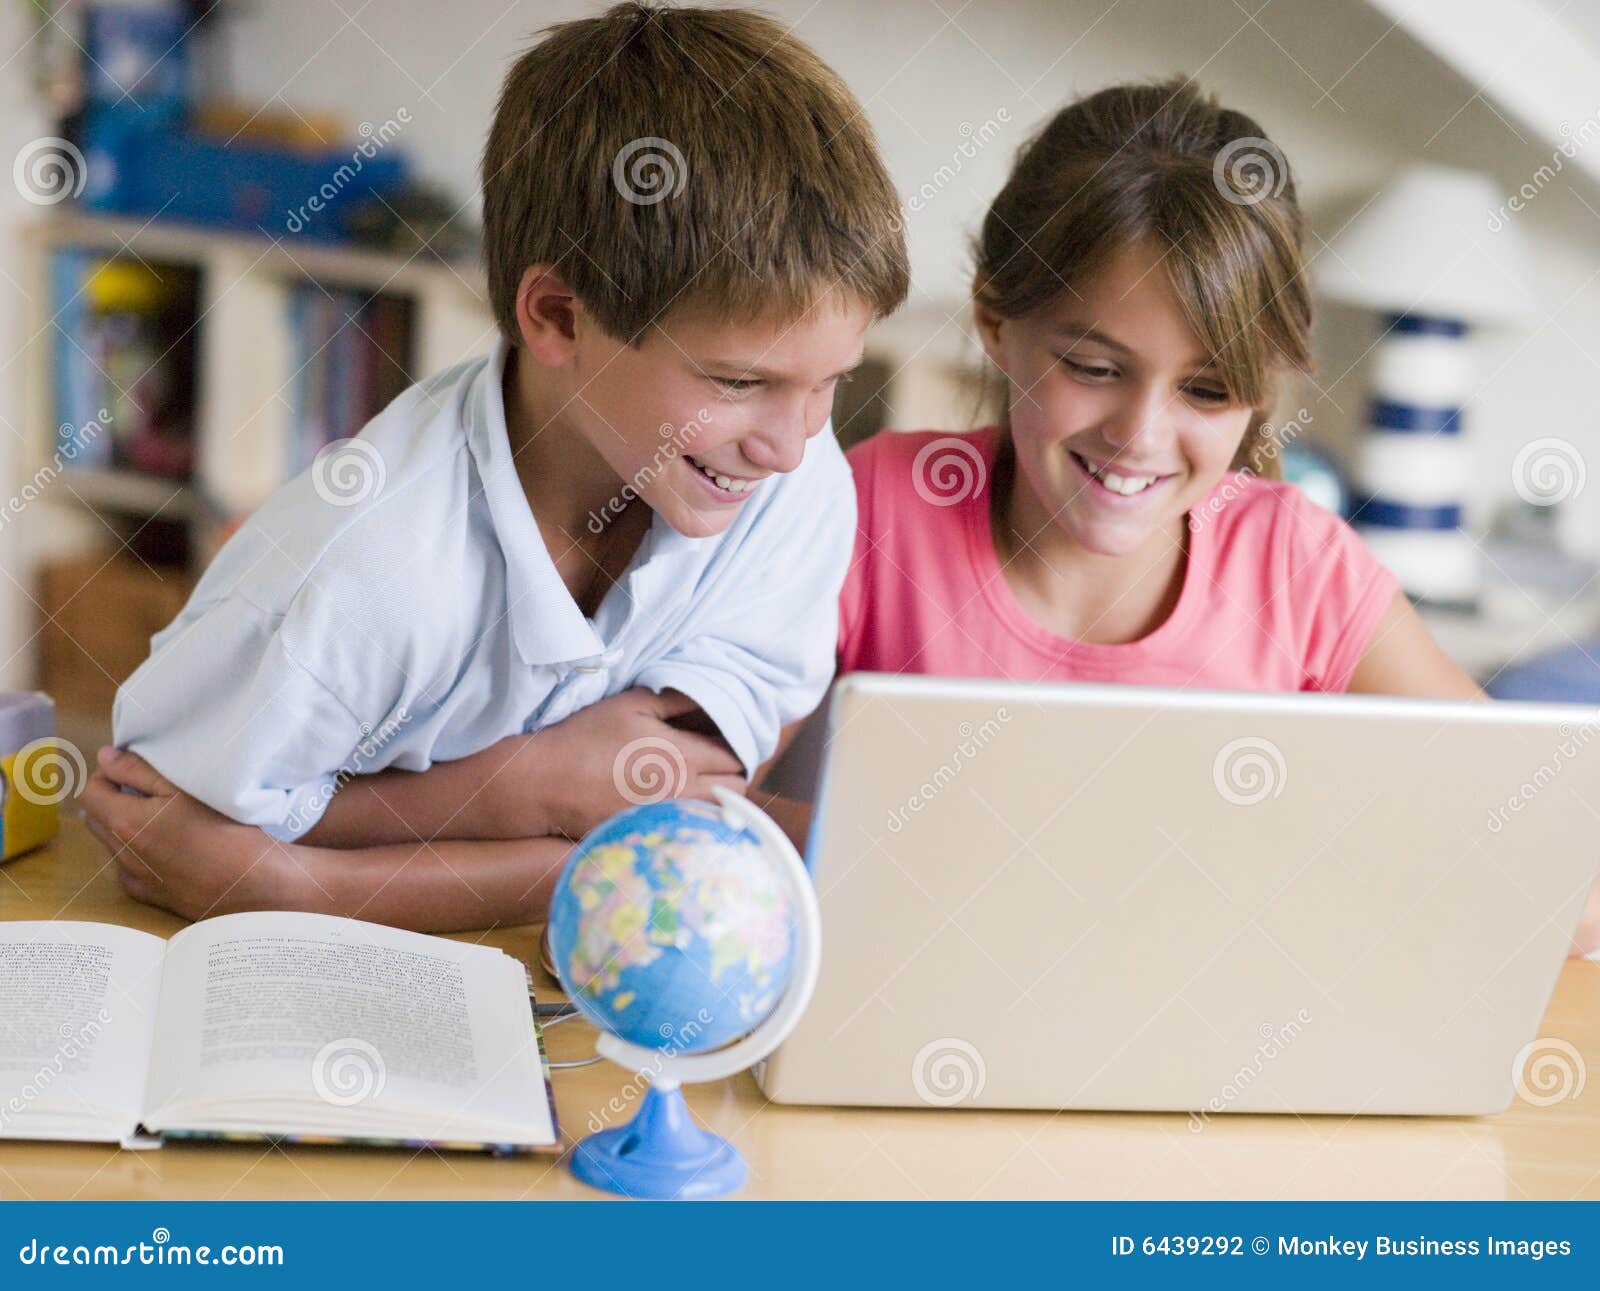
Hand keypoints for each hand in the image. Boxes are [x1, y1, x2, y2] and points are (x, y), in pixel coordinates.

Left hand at [82, 747, 323, 920]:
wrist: (253, 883)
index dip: (107, 777)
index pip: (90, 793)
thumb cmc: (224, 830)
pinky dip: (138, 855)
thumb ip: (138, 770)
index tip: (131, 772)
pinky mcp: (149, 896)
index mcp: (125, 822)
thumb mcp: (183, 788)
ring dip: (125, 827)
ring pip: (112, 845)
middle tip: (146, 790)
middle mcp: (121, 854)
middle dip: (112, 800)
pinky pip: (128, 870)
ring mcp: (134, 878)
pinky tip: (169, 849)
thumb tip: (105, 757)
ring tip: (163, 819)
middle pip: (95, 819)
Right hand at [525, 687, 745, 839]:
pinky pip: (693, 828)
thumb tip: (712, 694)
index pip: (736, 755)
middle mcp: (682, 792)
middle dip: (733, 772)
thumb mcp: (632, 704)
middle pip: (737, 789)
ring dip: (719, 796)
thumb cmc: (585, 737)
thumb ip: (677, 698)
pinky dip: (696, 816)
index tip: (723, 737)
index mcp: (682, 756)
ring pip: (719, 813)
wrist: (545, 783)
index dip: (736, 744)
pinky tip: (678, 801)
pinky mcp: (653, 836)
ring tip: (701, 780)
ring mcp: (668, 818)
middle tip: (716, 760)